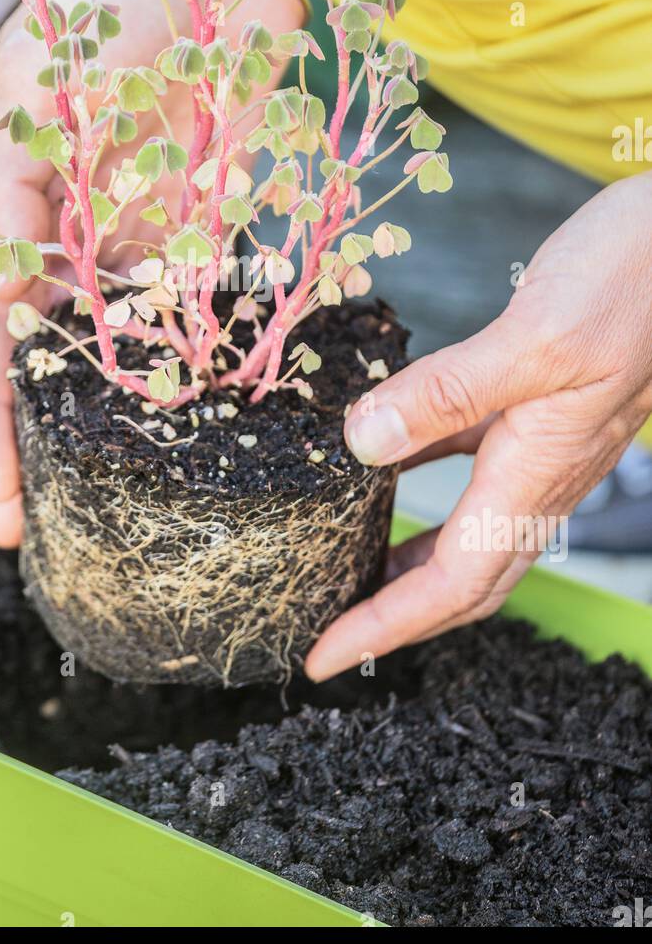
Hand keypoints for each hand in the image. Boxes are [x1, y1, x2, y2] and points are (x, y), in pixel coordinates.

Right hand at [0, 0, 301, 546]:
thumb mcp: (36, 76)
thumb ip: (15, 171)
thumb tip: (2, 271)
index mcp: (18, 213)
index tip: (1, 508)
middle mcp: (78, 241)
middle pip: (58, 367)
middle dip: (57, 451)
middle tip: (68, 536)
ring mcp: (146, 241)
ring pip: (133, 355)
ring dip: (136, 427)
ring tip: (148, 506)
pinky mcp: (213, 225)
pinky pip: (209, 309)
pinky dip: (211, 362)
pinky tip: (225, 420)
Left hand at [305, 173, 651, 680]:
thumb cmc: (629, 286)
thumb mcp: (533, 339)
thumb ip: (444, 394)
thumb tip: (362, 445)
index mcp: (535, 474)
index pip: (448, 583)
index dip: (383, 626)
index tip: (322, 658)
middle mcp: (540, 475)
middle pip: (462, 580)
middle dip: (395, 617)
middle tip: (327, 633)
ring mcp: (542, 445)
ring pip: (469, 533)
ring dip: (411, 563)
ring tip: (350, 571)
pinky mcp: (538, 407)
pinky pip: (469, 467)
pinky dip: (423, 480)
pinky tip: (385, 462)